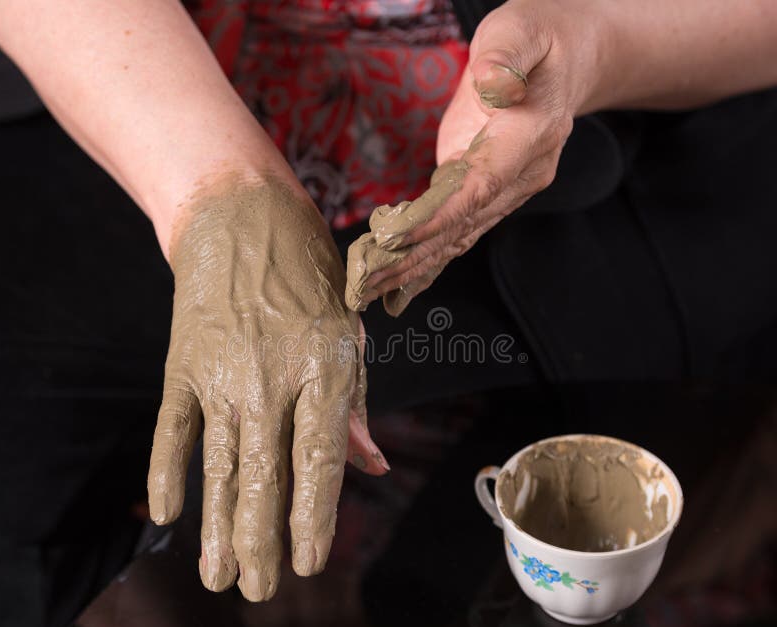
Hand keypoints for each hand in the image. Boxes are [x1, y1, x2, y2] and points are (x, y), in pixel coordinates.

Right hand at [147, 174, 387, 601]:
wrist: (240, 215)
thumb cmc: (308, 272)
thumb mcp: (347, 330)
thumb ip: (354, 402)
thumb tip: (371, 465)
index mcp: (322, 368)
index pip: (319, 462)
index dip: (314, 518)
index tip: (311, 562)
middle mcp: (270, 378)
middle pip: (264, 476)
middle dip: (261, 541)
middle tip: (258, 590)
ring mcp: (220, 373)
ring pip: (218, 465)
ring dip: (217, 526)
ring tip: (217, 576)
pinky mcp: (182, 364)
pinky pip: (171, 429)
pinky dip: (167, 472)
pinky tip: (168, 515)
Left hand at [345, 0, 602, 314]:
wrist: (567, 61)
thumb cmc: (540, 39)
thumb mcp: (522, 30)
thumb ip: (506, 55)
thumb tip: (491, 84)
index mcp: (529, 140)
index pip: (479, 189)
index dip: (437, 217)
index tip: (393, 239)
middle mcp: (520, 177)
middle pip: (462, 226)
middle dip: (410, 258)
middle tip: (363, 284)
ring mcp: (504, 190)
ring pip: (456, 238)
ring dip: (410, 268)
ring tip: (366, 291)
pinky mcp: (484, 191)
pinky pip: (455, 232)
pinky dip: (425, 260)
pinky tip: (397, 287)